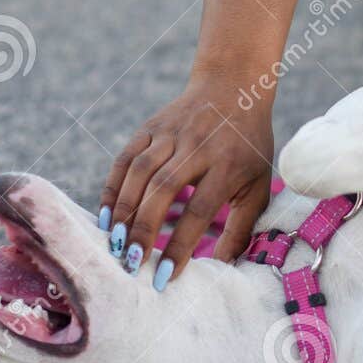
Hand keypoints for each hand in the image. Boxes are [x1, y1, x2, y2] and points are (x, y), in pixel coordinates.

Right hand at [99, 80, 273, 287]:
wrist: (234, 86)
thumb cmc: (248, 146)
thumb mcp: (258, 185)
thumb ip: (242, 228)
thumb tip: (223, 269)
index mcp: (227, 165)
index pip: (200, 210)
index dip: (181, 244)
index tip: (166, 276)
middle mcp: (197, 147)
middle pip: (164, 190)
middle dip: (145, 230)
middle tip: (131, 264)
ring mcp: (171, 134)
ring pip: (139, 173)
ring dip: (123, 211)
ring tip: (114, 245)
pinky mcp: (150, 127)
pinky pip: (125, 159)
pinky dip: (111, 188)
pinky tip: (104, 216)